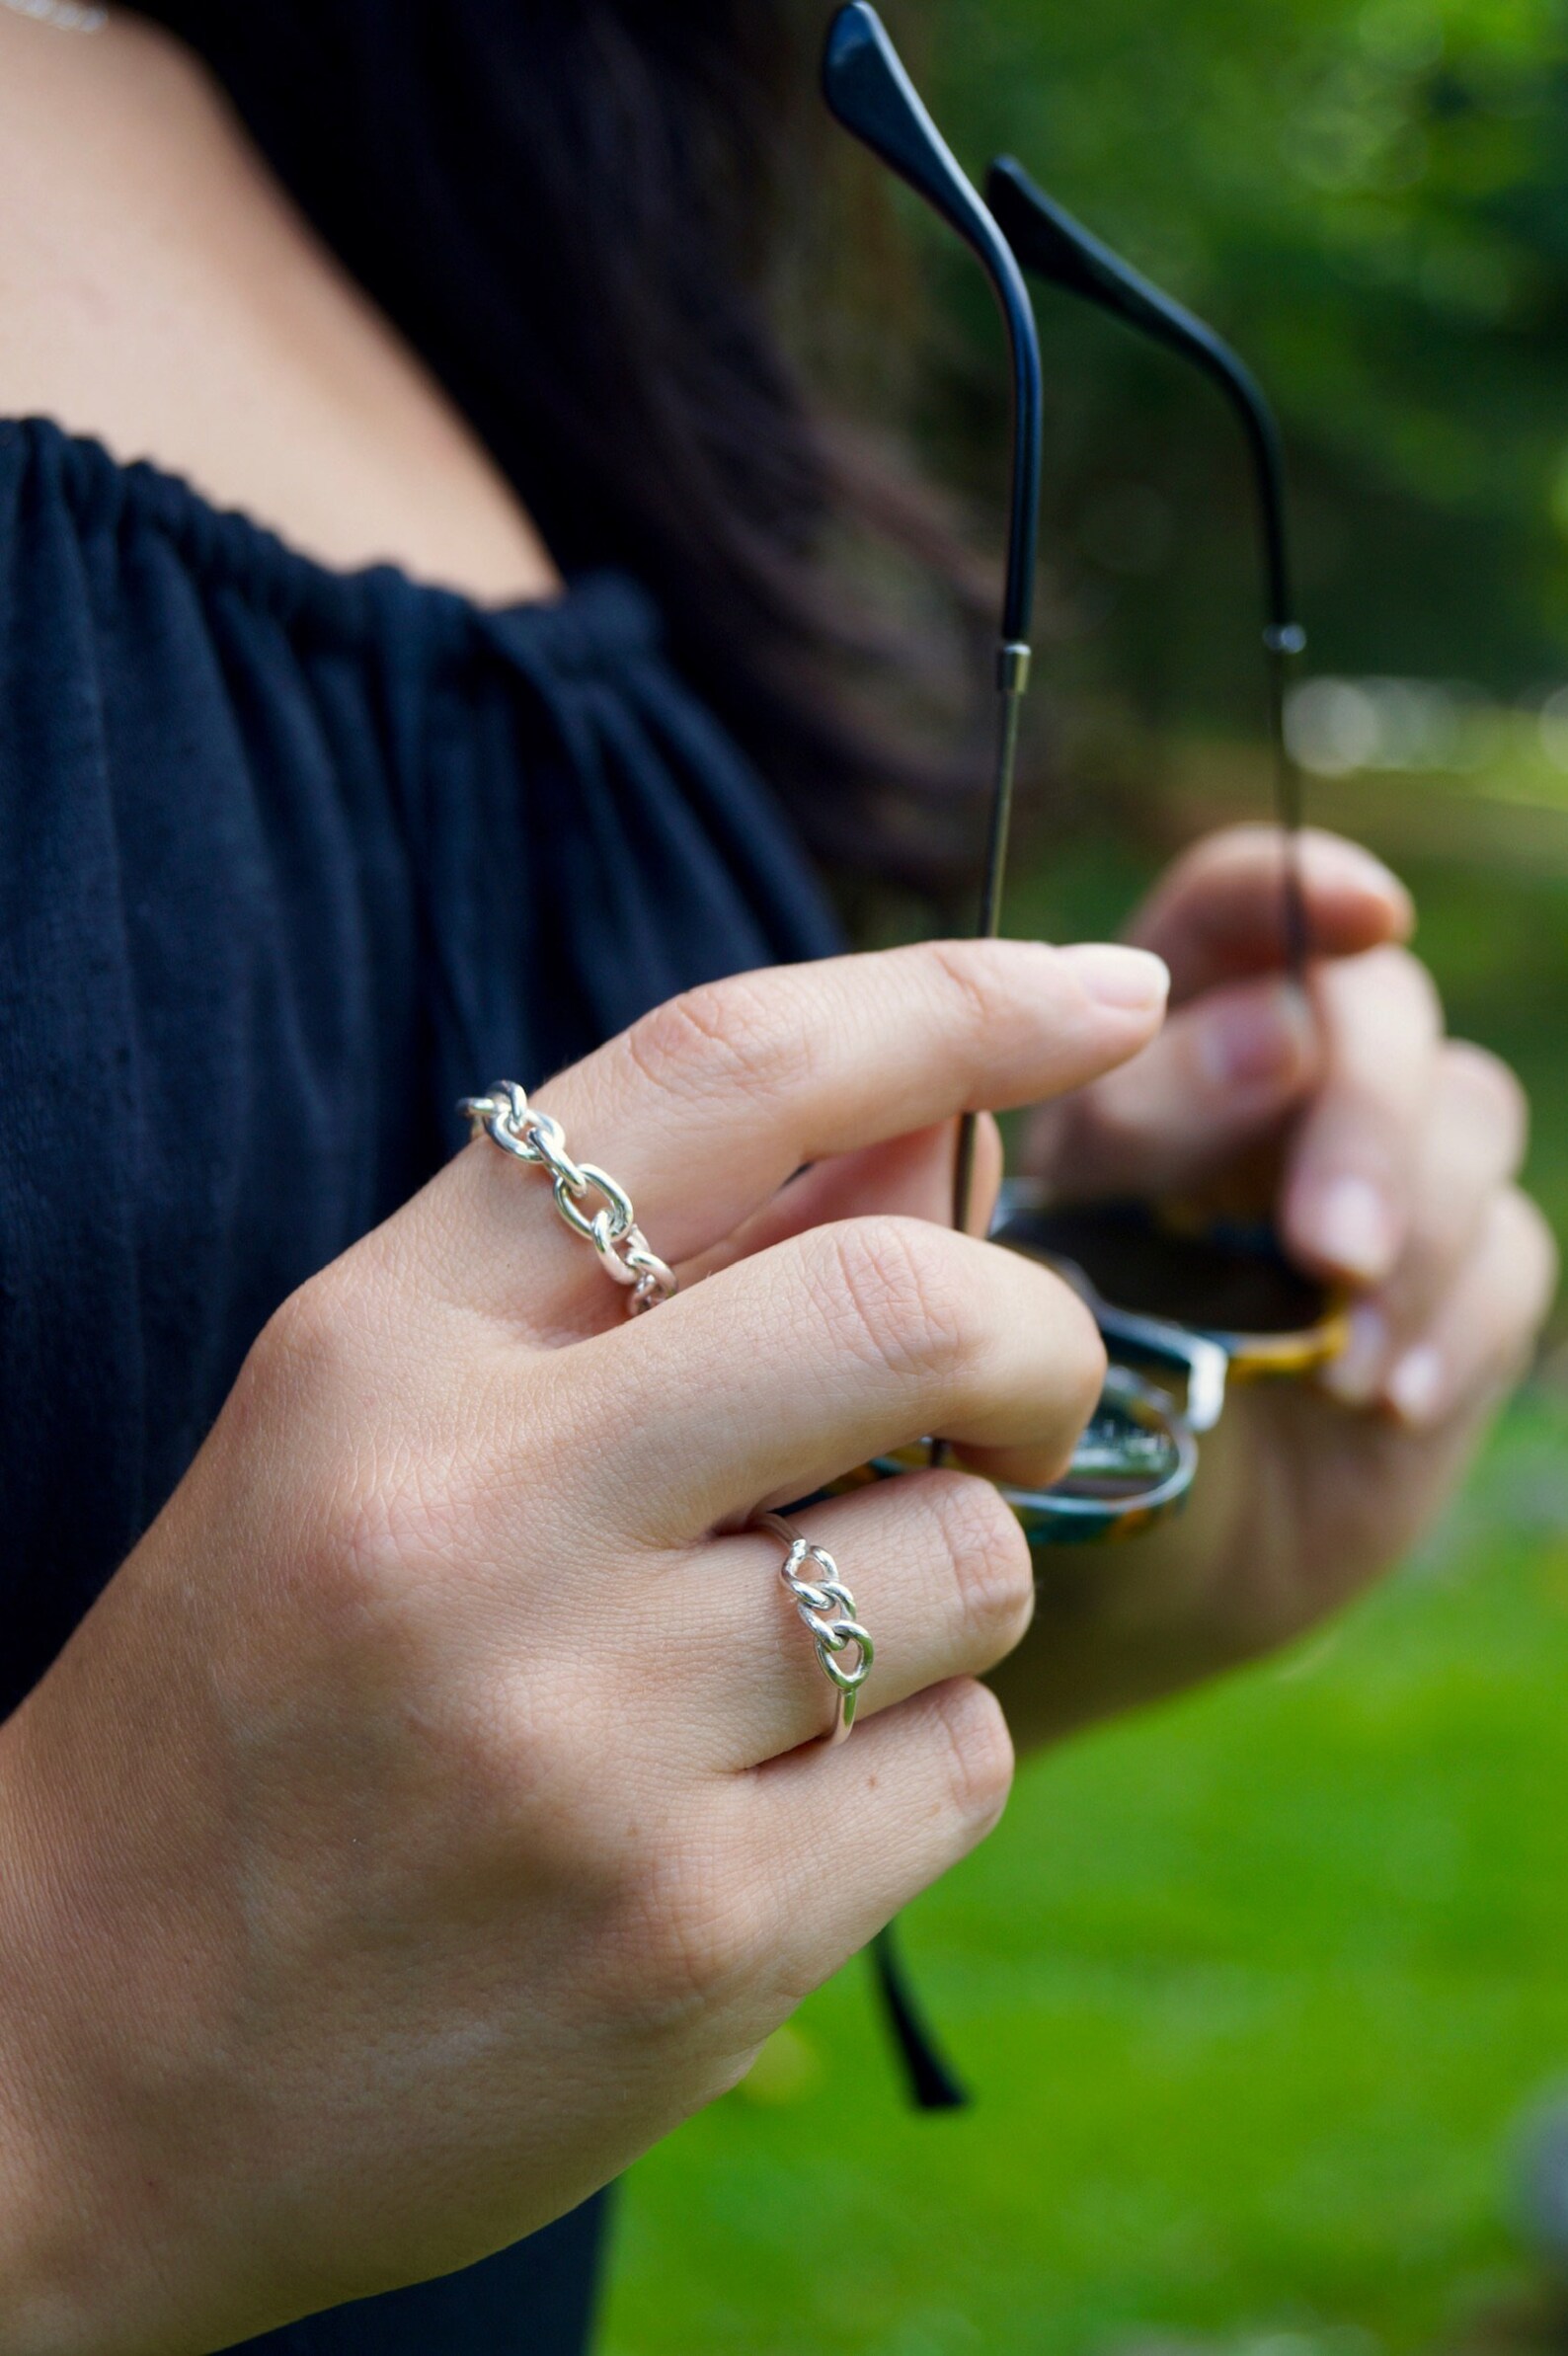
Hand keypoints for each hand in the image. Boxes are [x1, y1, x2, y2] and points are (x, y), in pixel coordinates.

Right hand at [0, 937, 1166, 2353]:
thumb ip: (644, 1265)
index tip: (1107, 985)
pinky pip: (964, 1764)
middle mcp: (479, 1512)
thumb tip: (939, 1119)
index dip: (951, 998)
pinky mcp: (691, 1938)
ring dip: (953, 1574)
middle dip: (1037, 1327)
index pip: (717, 1076)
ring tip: (809, 1642)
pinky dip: (923, 1755)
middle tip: (1014, 1384)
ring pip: (973, 1552)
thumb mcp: (380, 1427)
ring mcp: (584, 1736)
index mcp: (386, 1345)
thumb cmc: (262, 1697)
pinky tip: (776, 1799)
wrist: (81, 2058)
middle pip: (910, 1298)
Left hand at [991, 826, 1557, 1745]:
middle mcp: (1267, 1104)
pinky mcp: (1446, 1303)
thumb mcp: (1020, 1274)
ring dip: (1423, 1219)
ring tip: (1335, 1359)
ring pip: (1469, 1112)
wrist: (1071, 1596)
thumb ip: (1124, 1144)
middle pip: (1378, 1008)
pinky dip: (1463, 1317)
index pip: (1231, 917)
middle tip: (1327, 1247)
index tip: (1359, 911)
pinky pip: (1515, 1254)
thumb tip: (1268, 1030)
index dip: (1297, 890)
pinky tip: (1375, 1399)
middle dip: (1366, 1109)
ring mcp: (1369, 1198)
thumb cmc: (1000, 1424)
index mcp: (1136, 1059)